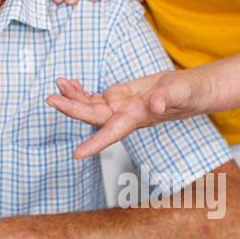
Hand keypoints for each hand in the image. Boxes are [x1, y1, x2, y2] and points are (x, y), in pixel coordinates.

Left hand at [46, 70, 205, 157]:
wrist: (188, 90)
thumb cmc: (187, 93)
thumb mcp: (181, 92)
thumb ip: (168, 97)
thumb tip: (155, 104)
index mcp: (138, 118)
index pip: (113, 133)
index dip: (96, 144)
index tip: (77, 154)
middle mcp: (124, 116)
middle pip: (93, 116)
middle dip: (71, 109)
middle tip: (51, 99)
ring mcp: (118, 108)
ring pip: (89, 106)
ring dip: (72, 97)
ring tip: (59, 83)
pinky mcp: (116, 98)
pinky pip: (93, 97)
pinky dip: (79, 91)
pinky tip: (68, 83)